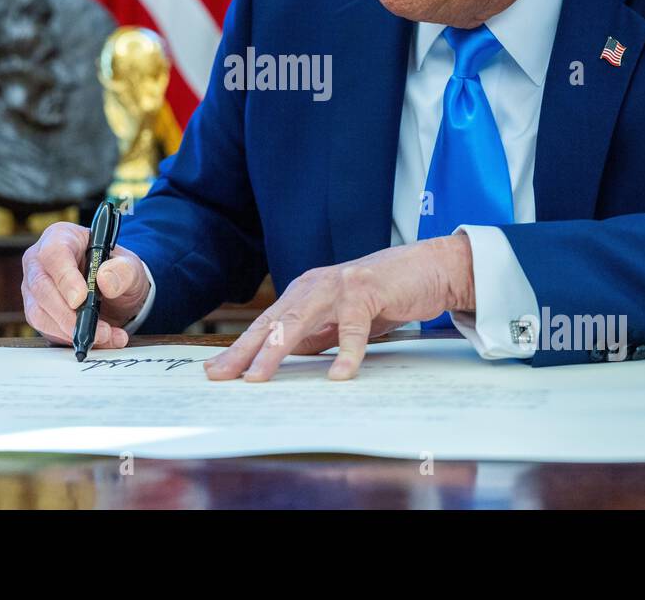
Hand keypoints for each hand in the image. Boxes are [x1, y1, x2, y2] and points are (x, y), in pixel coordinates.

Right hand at [21, 221, 151, 348]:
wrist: (116, 291)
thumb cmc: (117, 270)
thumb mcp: (130, 267)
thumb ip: (124, 271)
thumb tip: (105, 280)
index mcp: (61, 237)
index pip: (54, 254)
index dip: (65, 277)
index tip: (81, 299)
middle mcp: (39, 261)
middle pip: (41, 287)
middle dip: (69, 314)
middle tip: (99, 330)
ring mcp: (34, 288)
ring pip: (39, 313)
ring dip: (72, 331)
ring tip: (106, 337)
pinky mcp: (37, 312)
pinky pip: (46, 329)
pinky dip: (71, 339)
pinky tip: (97, 341)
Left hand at [204, 235, 473, 381]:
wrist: (428, 268)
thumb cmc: (384, 295)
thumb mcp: (340, 319)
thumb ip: (315, 335)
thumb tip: (285, 357)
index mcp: (305, 293)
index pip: (265, 324)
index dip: (240, 348)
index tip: (215, 372)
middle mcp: (315, 286)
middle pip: (273, 322)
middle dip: (245, 350)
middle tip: (223, 375)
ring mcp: (340, 287)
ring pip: (301, 321)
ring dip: (277, 349)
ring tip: (259, 377)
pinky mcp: (368, 292)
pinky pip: (354, 327)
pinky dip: (347, 352)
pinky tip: (339, 375)